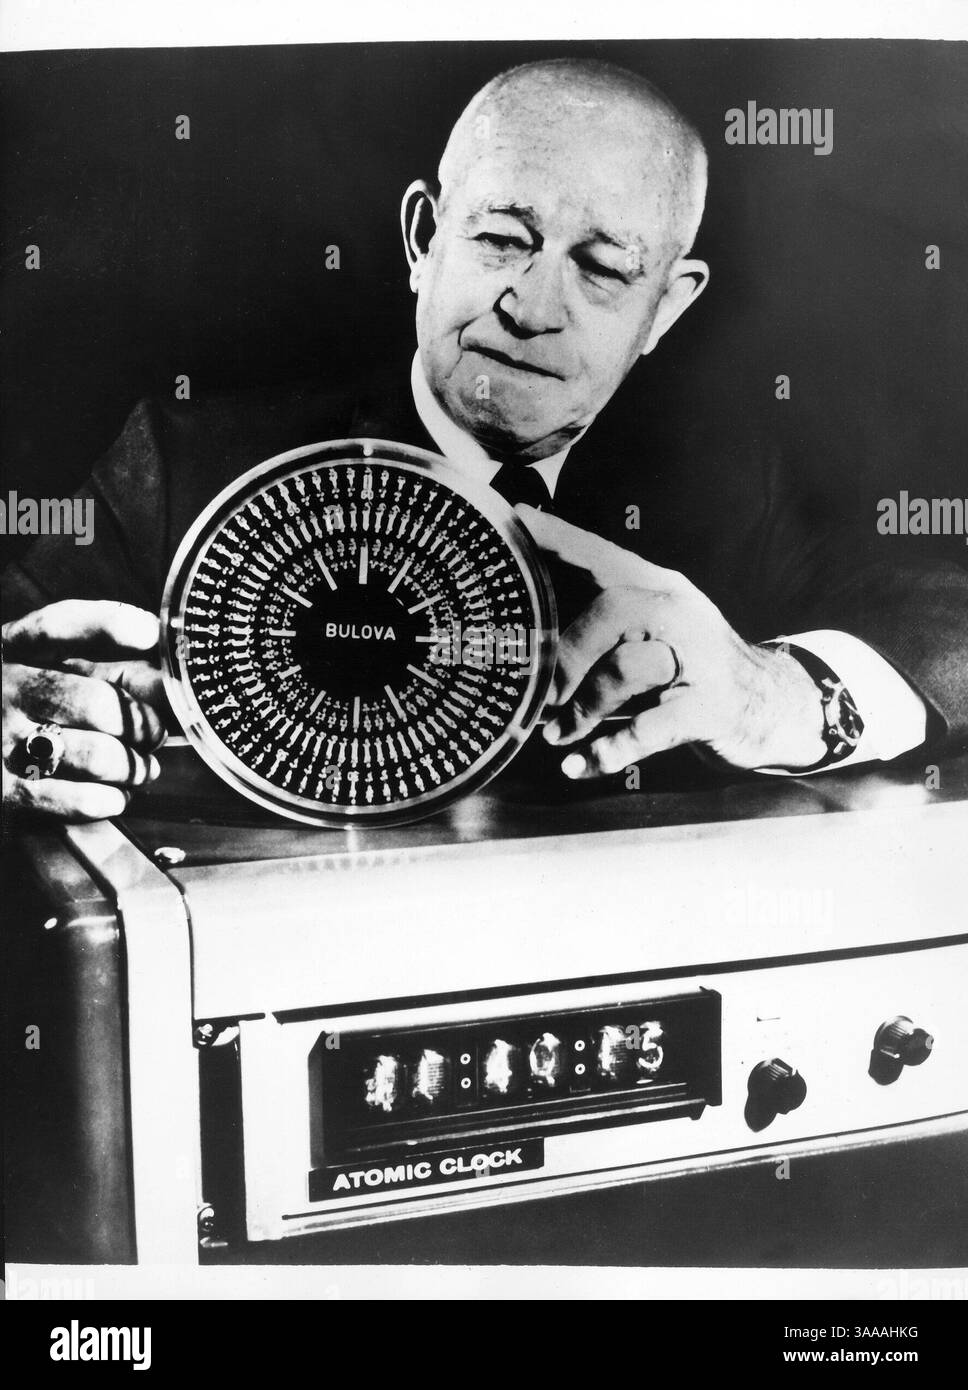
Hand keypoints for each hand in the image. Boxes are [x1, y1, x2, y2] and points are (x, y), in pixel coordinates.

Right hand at [2, 600, 166, 820]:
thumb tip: (165, 679)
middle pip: (97, 703)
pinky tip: (111, 793)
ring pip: (98, 755)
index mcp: (12, 651)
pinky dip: (111, 799)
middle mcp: (4, 690)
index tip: (150, 635)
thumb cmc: (32, 715)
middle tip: (153, 734)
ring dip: (134, 767)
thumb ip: (109, 668)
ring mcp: (4, 743)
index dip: (108, 625)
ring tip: (139, 768)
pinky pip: (83, 799)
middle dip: (142, 724)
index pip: (56, 627)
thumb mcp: (53, 676)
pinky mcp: (8, 793)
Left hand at [516, 506, 825, 778]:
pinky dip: (608, 751)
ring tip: (556, 733)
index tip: (517, 522)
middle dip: (564, 653)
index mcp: (659, 588)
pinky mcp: (708, 709)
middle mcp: (679, 612)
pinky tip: (578, 764)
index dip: (559, 540)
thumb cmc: (691, 669)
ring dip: (581, 708)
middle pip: (611, 609)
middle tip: (537, 691)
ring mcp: (699, 659)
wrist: (773, 706)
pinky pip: (647, 730)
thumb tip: (529, 621)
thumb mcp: (652, 632)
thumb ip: (600, 621)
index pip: (603, 555)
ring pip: (625, 668)